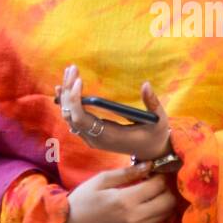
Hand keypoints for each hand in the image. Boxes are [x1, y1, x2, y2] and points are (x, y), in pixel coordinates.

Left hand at [56, 65, 172, 159]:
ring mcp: (91, 138)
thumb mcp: (159, 120)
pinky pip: (72, 119)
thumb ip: (153, 103)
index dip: (75, 100)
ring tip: (68, 73)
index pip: (81, 119)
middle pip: (70, 115)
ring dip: (66, 95)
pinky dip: (67, 103)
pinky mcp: (90, 134)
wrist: (150, 154)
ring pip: (68, 116)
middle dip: (68, 91)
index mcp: (109, 136)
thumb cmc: (154, 136)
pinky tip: (63, 89)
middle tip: (72, 68)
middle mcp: (95, 138)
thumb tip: (146, 84)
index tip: (80, 80)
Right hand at [63, 162, 177, 222]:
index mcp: (125, 200)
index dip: (160, 175)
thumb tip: (150, 164)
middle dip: (166, 189)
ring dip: (162, 202)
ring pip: (165, 214)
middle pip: (168, 202)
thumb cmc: (84, 198)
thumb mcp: (102, 179)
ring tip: (149, 194)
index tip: (154, 171)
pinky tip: (143, 206)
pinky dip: (155, 214)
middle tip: (155, 182)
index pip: (159, 185)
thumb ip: (128, 172)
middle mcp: (134, 218)